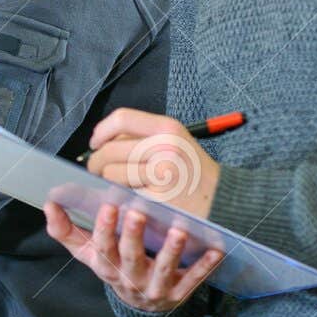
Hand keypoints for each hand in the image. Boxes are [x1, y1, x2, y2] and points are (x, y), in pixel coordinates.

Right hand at [44, 201, 221, 311]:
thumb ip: (65, 230)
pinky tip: (215, 249)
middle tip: (138, 212)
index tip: (108, 205)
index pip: (103, 247)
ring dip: (172, 250)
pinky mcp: (179, 293)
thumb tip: (49, 203)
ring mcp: (156, 288)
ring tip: (178, 230)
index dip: (104, 228)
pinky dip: (205, 266)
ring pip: (164, 269)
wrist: (141, 306)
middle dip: (134, 235)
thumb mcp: (88, 254)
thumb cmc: (113, 267)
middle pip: (131, 256)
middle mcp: (130, 279)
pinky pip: (194, 279)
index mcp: (107, 266)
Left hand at [86, 108, 219, 217]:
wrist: (220, 197)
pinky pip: (123, 192)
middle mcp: (165, 146)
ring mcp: (161, 172)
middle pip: (110, 149)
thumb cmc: (191, 169)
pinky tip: (130, 194)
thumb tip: (101, 140)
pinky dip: (120, 194)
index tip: (95, 143)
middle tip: (97, 169)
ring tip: (118, 182)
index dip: (101, 131)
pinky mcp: (157, 196)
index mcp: (167, 127)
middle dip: (96, 161)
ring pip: (112, 173)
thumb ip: (140, 135)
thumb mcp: (174, 139)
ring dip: (107, 180)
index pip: (121, 119)